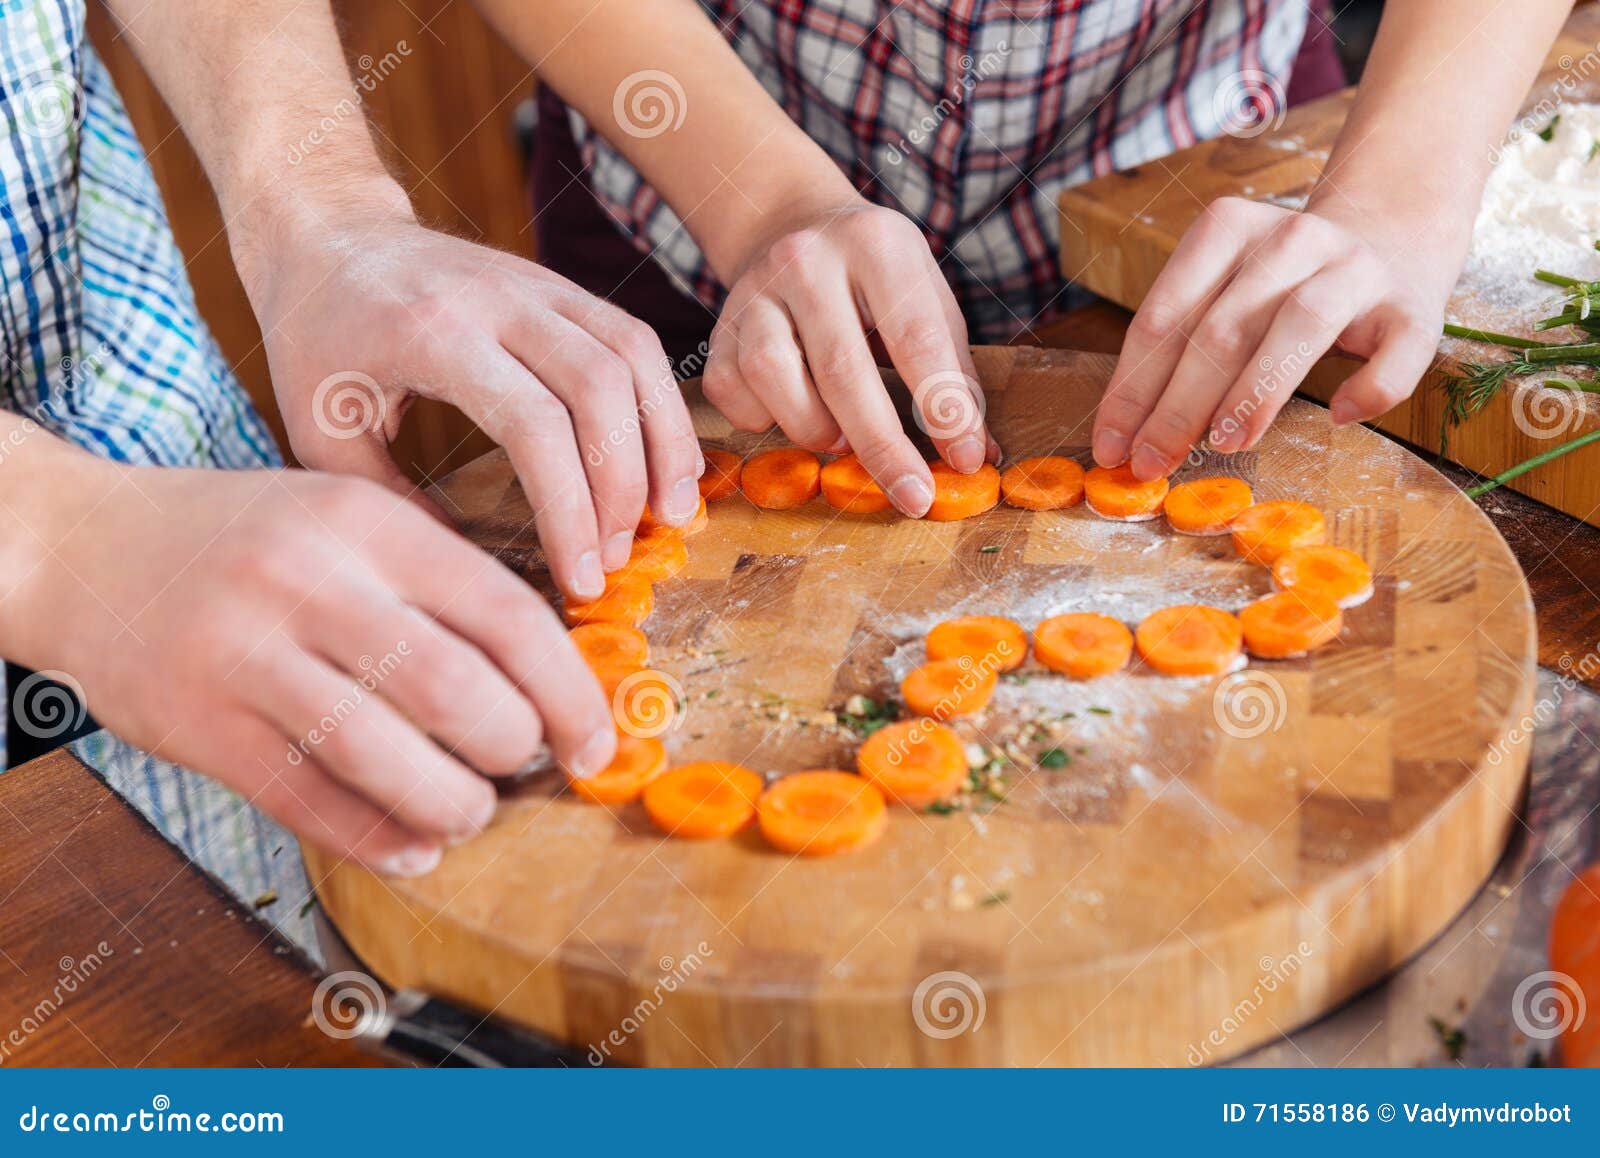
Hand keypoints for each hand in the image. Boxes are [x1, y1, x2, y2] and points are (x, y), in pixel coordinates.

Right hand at [3, 457, 615, 875]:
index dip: (569, 691)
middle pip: (456, 690)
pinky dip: (378, 837)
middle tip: (524, 764)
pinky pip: (310, 800)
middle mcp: (310, 583)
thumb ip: (437, 578)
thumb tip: (548, 673)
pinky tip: (414, 846)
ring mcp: (246, 655)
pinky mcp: (197, 725)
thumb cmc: (243, 538)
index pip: (507, 614)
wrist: (81, 546)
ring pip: (385, 756)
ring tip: (471, 810)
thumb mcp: (345, 515)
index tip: (595, 739)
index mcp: (367, 523)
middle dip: (514, 747)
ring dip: (453, 803)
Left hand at [235, 190, 701, 600]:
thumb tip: (471, 575)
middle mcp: (499, 300)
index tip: (578, 578)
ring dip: (663, 445)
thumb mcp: (320, 432)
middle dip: (622, 487)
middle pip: (599, 390)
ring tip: (669, 517)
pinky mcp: (564, 287)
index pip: (533, 423)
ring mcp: (540, 285)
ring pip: (634, 359)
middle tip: (616, 559)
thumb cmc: (317, 339)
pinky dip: (664, 406)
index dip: (569, 508)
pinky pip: (636, 342)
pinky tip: (668, 465)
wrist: (329, 232)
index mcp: (432, 334)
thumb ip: (393, 503)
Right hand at [703, 197, 997, 515]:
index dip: (943, 409)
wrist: (790, 226)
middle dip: (883, 447)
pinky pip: (734, 394)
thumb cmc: (874, 276)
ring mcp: (753, 292)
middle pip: (842, 370)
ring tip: (842, 438)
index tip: (965, 461)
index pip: (916, 338)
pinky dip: (764, 421)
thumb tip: (975, 455)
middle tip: (914, 496)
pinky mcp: (717, 328)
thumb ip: (952, 371)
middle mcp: (807, 260)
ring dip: (815, 429)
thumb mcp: (926, 296)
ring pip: (774, 379)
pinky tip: (792, 412)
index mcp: (876, 245)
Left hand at [1092, 197, 1454, 478]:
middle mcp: (1294, 238)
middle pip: (1223, 327)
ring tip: (1224, 443)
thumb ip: (1179, 346)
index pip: (1165, 316)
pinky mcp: (1416, 306)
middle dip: (1176, 405)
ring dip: (1257, 391)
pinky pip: (1398, 350)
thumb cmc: (1282, 285)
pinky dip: (1371, 386)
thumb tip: (1127, 435)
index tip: (1111, 446)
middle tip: (1151, 462)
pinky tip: (1341, 416)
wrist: (1394, 236)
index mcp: (1229, 229)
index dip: (1132, 386)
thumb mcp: (1222, 291)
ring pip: (1302, 324)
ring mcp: (1357, 268)